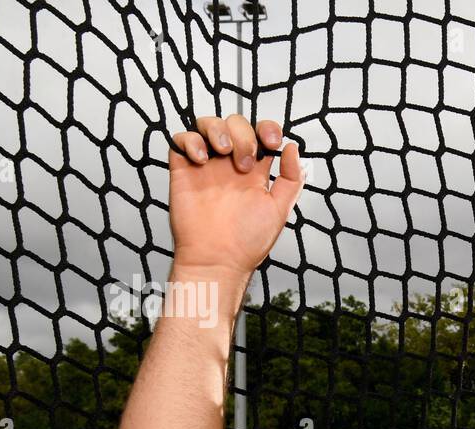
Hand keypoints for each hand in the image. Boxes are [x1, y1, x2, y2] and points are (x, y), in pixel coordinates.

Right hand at [168, 115, 303, 278]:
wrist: (217, 259)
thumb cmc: (248, 242)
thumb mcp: (280, 209)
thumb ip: (291, 179)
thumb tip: (294, 148)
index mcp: (256, 171)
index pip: (261, 133)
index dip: (268, 128)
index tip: (272, 142)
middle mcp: (231, 164)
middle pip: (236, 123)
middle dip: (243, 135)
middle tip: (244, 164)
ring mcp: (207, 165)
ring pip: (208, 123)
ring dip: (217, 129)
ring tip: (222, 152)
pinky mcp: (183, 169)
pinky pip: (181, 138)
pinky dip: (190, 140)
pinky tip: (201, 160)